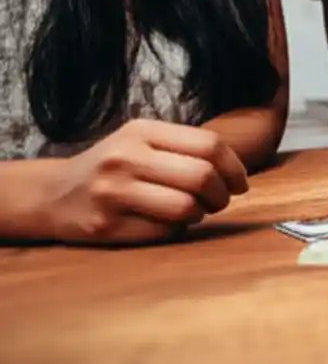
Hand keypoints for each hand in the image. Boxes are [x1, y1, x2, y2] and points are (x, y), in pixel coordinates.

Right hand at [39, 119, 247, 243]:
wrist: (52, 193)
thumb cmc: (113, 167)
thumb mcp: (142, 141)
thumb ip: (185, 148)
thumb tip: (236, 173)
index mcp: (142, 131)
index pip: (209, 145)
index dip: (235, 167)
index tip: (240, 183)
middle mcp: (126, 157)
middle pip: (202, 177)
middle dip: (222, 195)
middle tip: (220, 201)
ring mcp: (113, 192)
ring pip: (187, 208)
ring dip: (201, 215)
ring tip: (193, 212)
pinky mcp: (106, 226)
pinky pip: (164, 232)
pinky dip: (176, 230)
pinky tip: (165, 223)